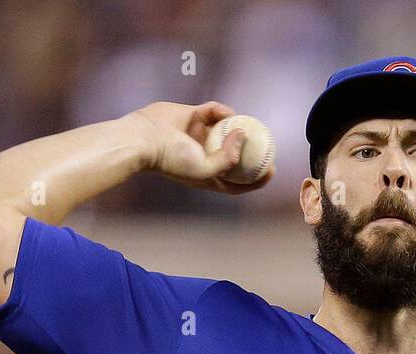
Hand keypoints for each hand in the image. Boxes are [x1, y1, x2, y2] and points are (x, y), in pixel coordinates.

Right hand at [129, 100, 275, 194]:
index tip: (272, 171)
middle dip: (254, 152)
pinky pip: (214, 111)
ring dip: (237, 127)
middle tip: (270, 145)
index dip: (257, 179)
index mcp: (207, 175)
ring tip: (248, 125)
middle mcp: (205, 155)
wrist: (144, 138)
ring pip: (227, 130)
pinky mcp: (193, 115)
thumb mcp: (203, 169)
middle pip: (236, 155)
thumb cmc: (172, 159)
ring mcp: (199, 135)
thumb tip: (243, 135)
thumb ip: (228, 159)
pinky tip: (227, 111)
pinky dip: (221, 110)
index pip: (238, 182)